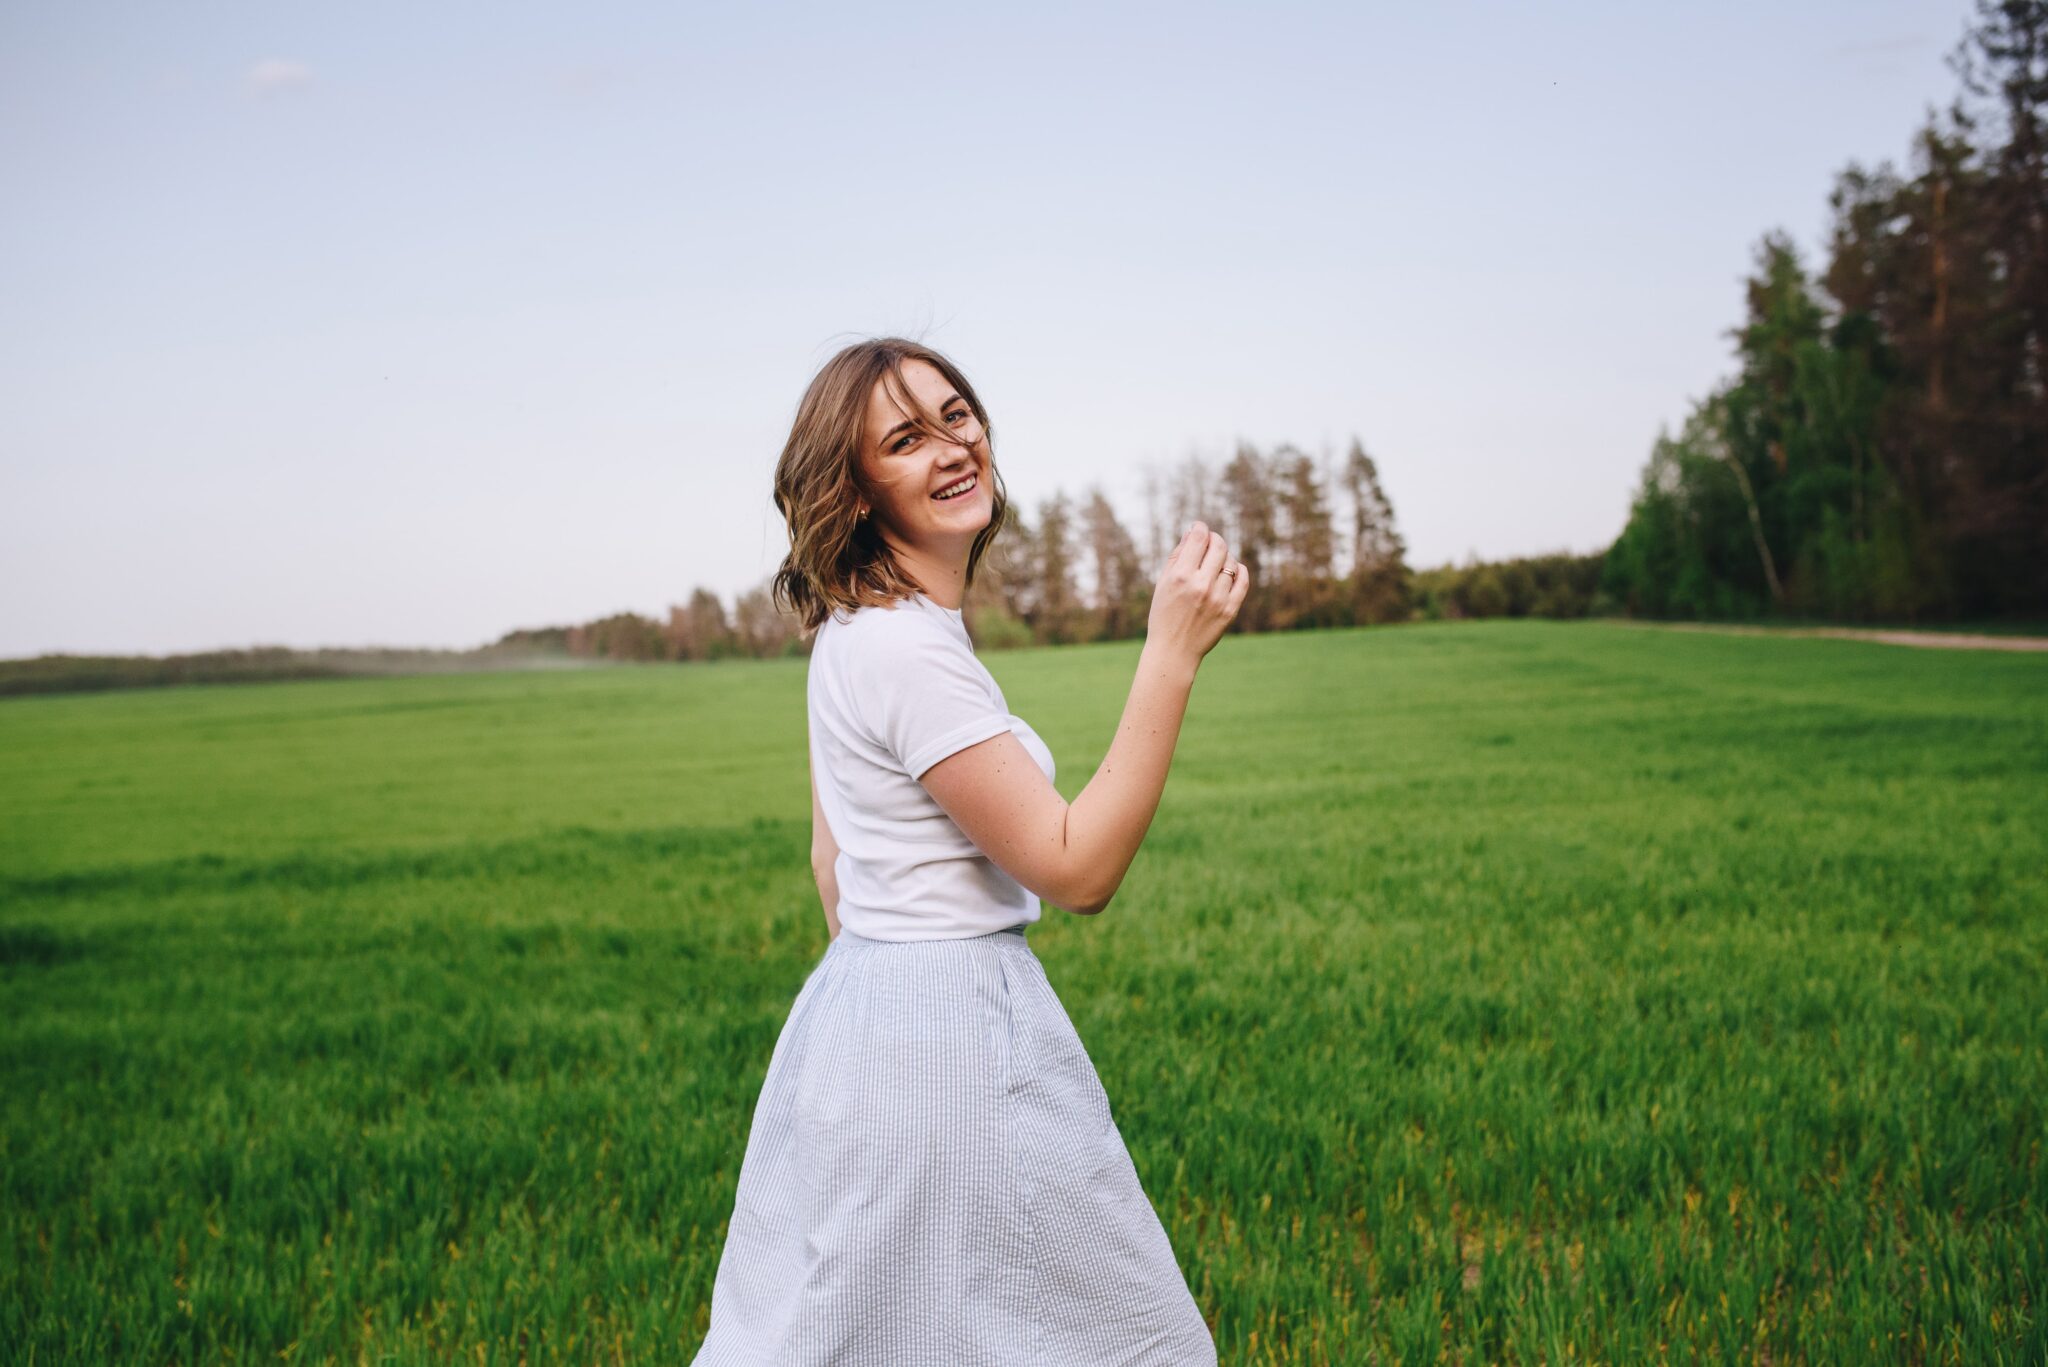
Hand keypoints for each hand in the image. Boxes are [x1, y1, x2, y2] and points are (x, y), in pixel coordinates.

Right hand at [1146, 521, 1248, 670]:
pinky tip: (1232, 570)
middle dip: (1215, 539)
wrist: (1173, 651)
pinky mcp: (1230, 610)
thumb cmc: (1164, 615)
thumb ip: (1177, 556)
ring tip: (1216, 562)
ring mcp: (1218, 598)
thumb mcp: (1163, 583)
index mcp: (1181, 576)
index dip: (1201, 528)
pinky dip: (1240, 570)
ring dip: (1225, 556)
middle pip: (1218, 546)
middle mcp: (1201, 585)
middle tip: (1210, 541)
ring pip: (1231, 562)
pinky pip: (1243, 580)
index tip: (1200, 528)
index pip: (1198, 538)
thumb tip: (1193, 531)